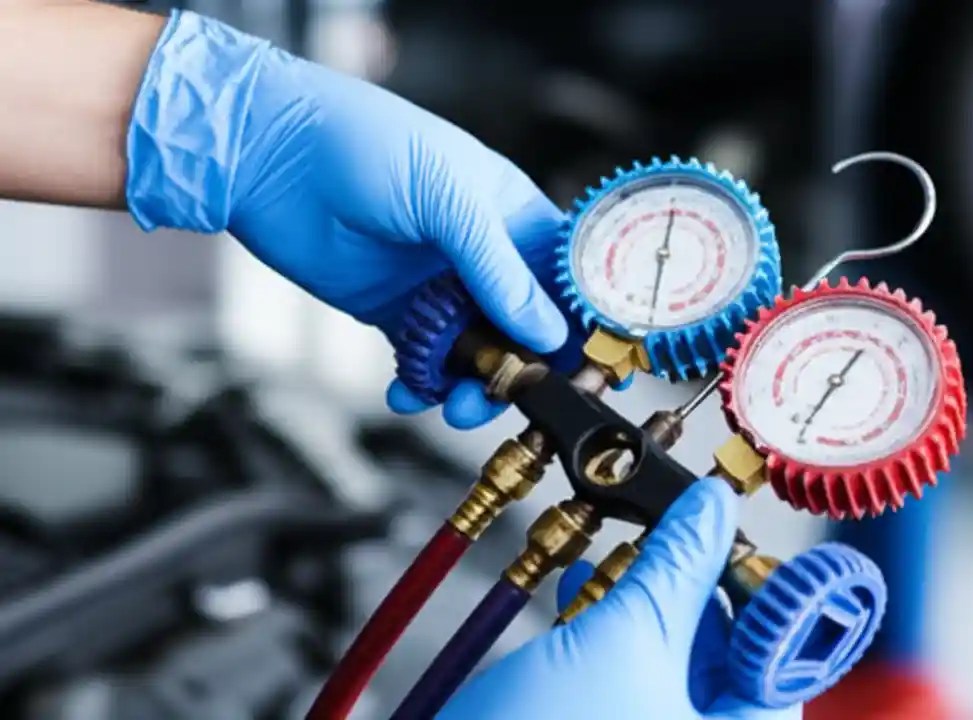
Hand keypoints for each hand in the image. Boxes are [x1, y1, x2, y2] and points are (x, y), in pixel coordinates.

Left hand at [126, 11, 566, 428]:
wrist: (266, 156)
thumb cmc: (363, 146)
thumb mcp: (446, 199)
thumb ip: (497, 269)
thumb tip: (546, 332)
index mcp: (512, 217)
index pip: (569, 279)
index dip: (583, 323)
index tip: (587, 366)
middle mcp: (484, 257)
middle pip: (529, 329)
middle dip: (528, 368)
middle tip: (514, 395)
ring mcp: (440, 289)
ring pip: (480, 355)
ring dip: (476, 388)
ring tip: (457, 405)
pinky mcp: (396, 315)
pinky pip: (425, 364)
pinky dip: (423, 387)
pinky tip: (407, 392)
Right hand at [438, 479, 800, 719]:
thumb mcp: (623, 638)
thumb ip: (677, 564)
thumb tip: (710, 509)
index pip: (787, 653)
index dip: (767, 584)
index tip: (740, 531)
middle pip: (732, 649)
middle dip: (697, 582)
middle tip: (680, 529)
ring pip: (676, 656)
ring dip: (649, 596)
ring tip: (628, 553)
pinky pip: (630, 669)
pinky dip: (612, 625)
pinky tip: (585, 589)